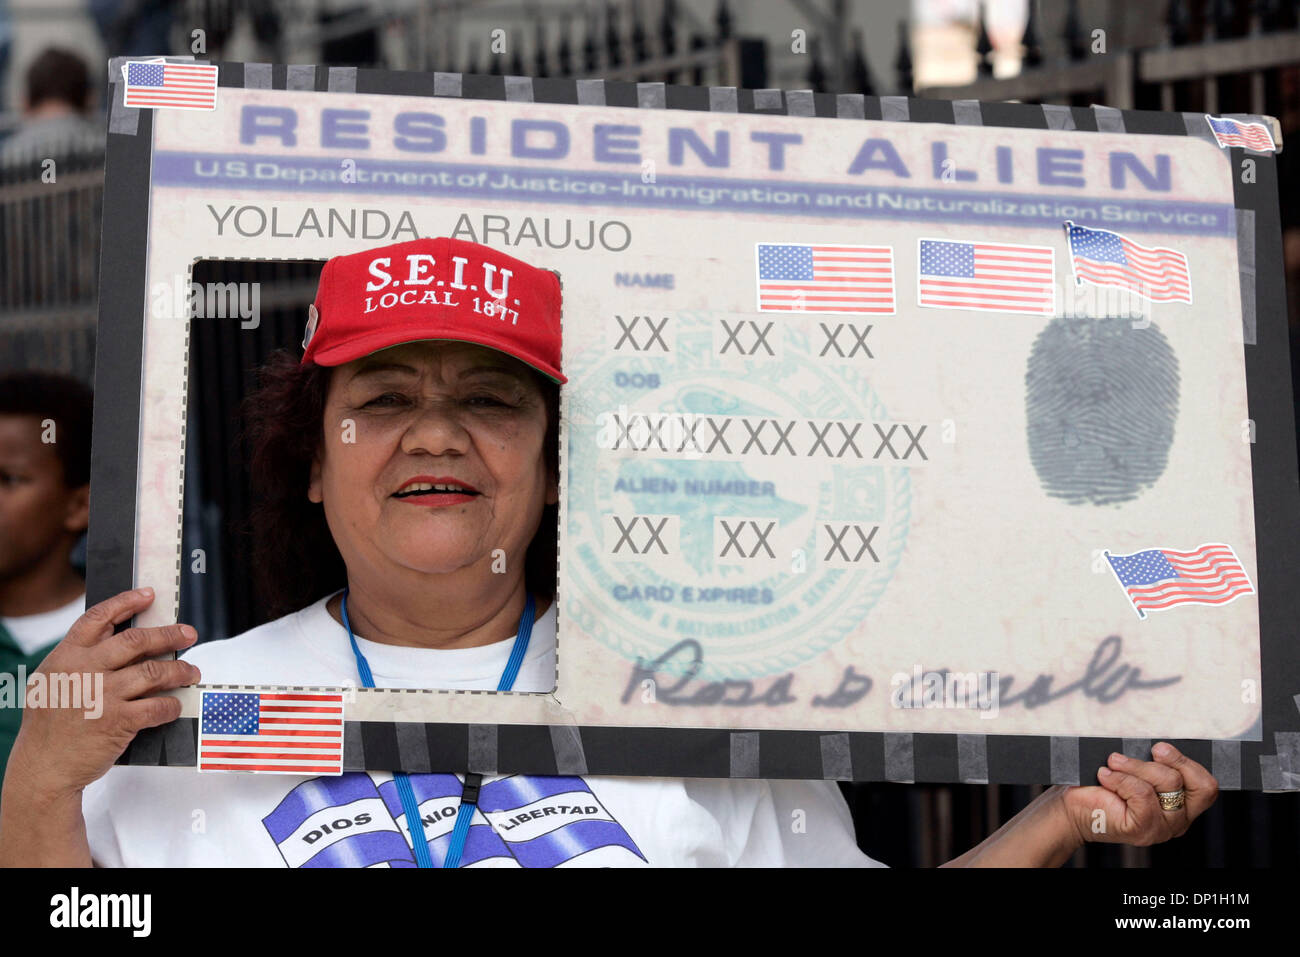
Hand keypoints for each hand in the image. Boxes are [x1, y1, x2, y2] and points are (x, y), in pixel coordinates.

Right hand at [4, 587, 200, 798]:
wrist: (43, 768)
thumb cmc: (50, 726)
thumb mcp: (52, 683)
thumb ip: (79, 660)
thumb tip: (118, 639)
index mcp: (66, 657)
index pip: (98, 617)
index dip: (126, 602)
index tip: (149, 595)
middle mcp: (84, 671)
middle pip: (135, 640)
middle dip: (168, 634)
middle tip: (189, 634)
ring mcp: (102, 695)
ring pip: (153, 671)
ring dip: (179, 670)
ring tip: (191, 672)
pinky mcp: (118, 721)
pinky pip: (157, 706)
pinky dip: (171, 705)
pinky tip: (175, 705)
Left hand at [1060, 742, 1217, 847]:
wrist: (1071, 807)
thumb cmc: (1102, 784)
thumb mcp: (1135, 768)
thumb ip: (1154, 761)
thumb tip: (1161, 740)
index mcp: (1182, 806)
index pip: (1207, 786)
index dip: (1189, 762)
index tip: (1161, 748)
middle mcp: (1178, 821)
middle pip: (1195, 783)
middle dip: (1171, 759)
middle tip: (1151, 749)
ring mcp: (1162, 828)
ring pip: (1168, 783)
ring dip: (1137, 766)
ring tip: (1114, 763)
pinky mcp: (1143, 830)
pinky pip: (1142, 793)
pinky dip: (1121, 778)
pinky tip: (1106, 777)